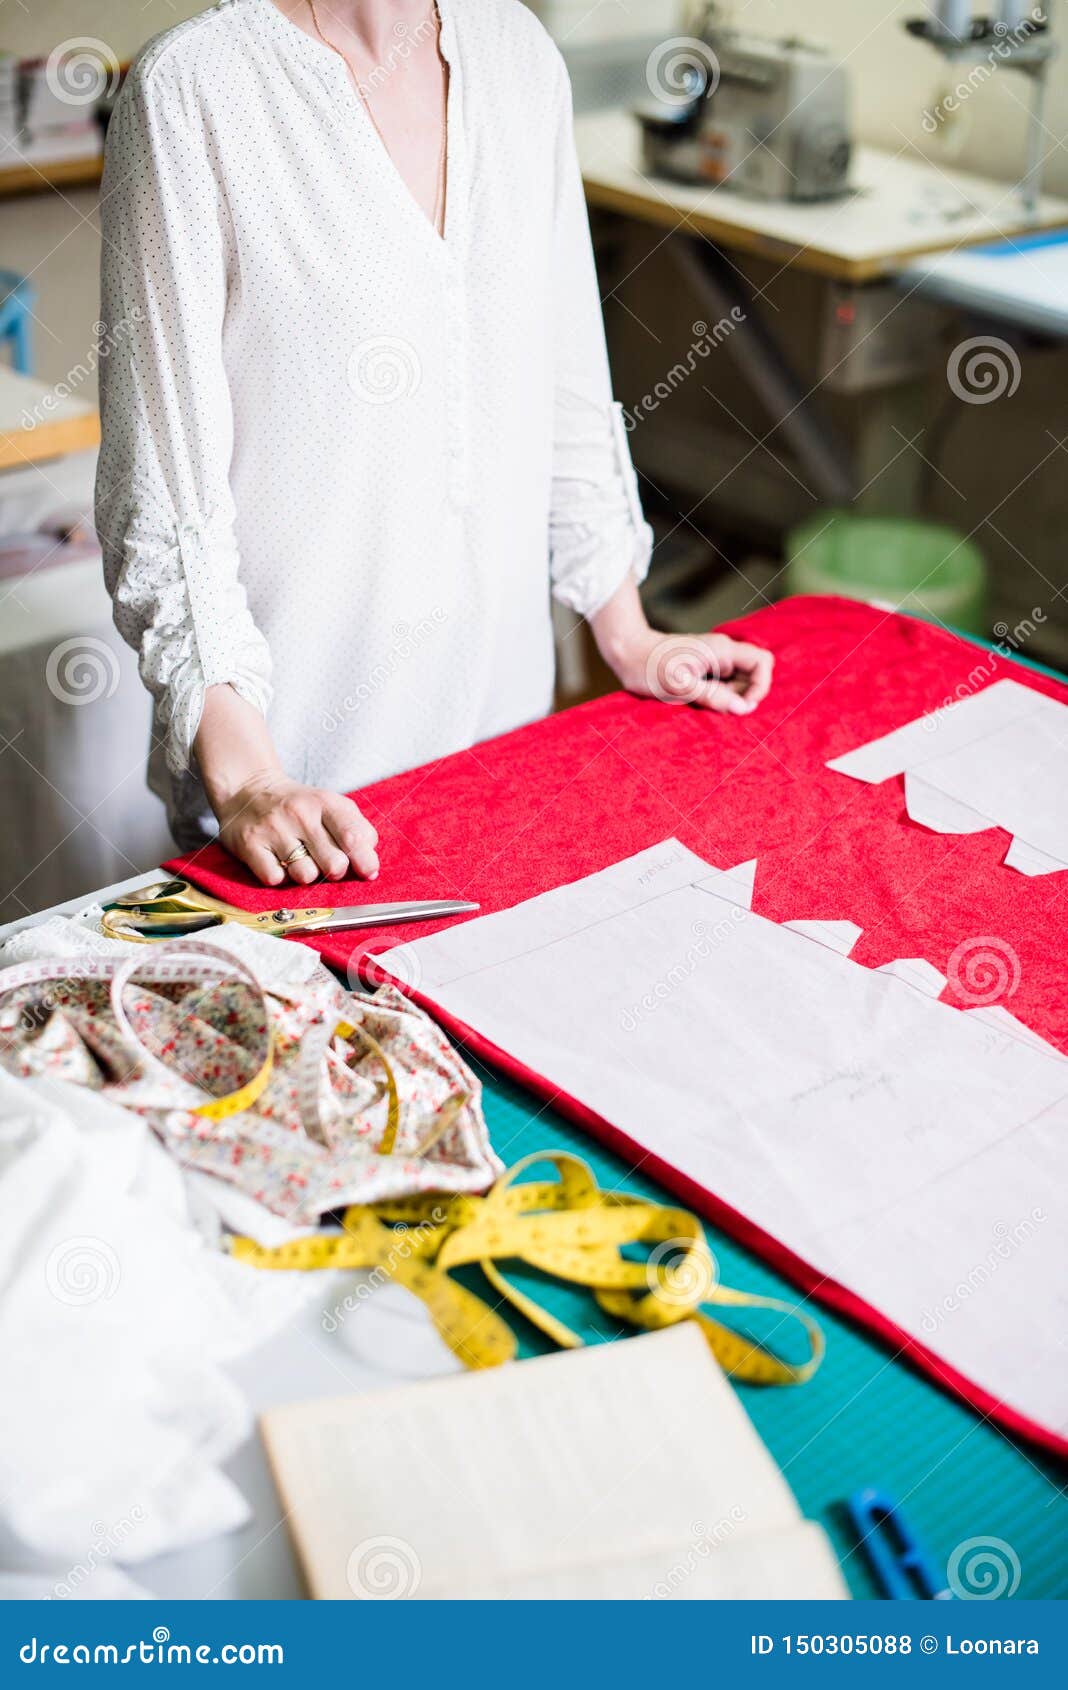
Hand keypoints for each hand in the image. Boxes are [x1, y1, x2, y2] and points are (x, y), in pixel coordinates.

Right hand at [215, 772, 379, 887]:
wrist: (247, 790)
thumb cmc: (299, 807)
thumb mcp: (331, 807)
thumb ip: (357, 831)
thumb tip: (370, 869)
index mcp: (325, 802)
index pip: (354, 837)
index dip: (365, 861)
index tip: (366, 871)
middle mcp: (299, 813)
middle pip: (334, 864)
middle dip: (335, 871)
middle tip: (325, 862)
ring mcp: (273, 829)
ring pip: (305, 875)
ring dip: (305, 875)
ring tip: (299, 859)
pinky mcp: (250, 845)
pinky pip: (275, 879)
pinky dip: (280, 877)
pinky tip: (278, 862)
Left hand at [588, 576, 773, 714]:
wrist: (627, 653)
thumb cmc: (649, 666)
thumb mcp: (679, 685)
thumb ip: (713, 696)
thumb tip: (743, 709)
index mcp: (722, 650)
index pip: (762, 662)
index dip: (761, 686)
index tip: (742, 706)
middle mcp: (723, 652)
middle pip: (754, 674)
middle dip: (745, 696)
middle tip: (719, 708)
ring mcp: (715, 661)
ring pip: (741, 682)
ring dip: (730, 699)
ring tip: (704, 703)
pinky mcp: (706, 670)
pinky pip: (725, 685)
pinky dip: (719, 697)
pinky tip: (699, 701)